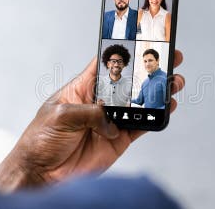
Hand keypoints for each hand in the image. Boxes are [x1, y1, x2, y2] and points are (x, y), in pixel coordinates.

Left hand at [0, 50, 184, 192]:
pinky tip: (167, 108)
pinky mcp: (118, 140)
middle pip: (129, 82)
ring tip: (174, 82)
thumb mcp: (60, 116)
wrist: (41, 173)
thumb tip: (110, 118)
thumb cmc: (40, 140)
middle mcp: (99, 103)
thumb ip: (89, 112)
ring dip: (157, 93)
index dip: (123, 53)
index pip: (105, 65)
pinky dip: (155, 118)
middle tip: (168, 58)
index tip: (141, 41)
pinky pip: (141, 126)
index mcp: (81, 89)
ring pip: (139, 103)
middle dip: (148, 70)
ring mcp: (110, 121)